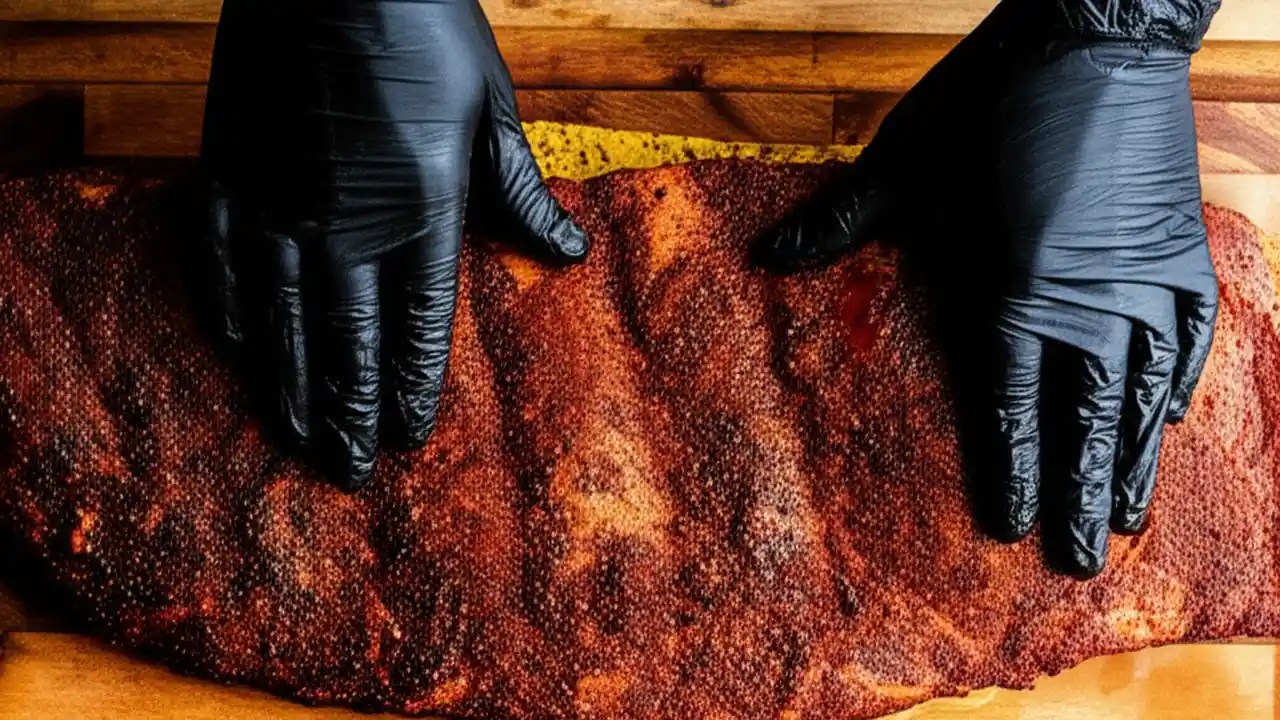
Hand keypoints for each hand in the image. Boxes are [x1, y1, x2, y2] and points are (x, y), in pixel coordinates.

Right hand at [198, 0, 587, 490]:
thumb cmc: (426, 30)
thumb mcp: (492, 110)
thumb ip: (521, 193)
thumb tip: (569, 254)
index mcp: (421, 212)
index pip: (419, 325)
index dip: (415, 388)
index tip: (411, 440)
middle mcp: (345, 223)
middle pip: (347, 341)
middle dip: (351, 412)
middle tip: (349, 474)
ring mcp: (279, 200)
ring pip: (283, 317)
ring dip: (290, 384)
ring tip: (295, 439)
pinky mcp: (230, 169)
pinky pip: (224, 256)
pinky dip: (232, 306)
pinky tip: (240, 347)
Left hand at [752, 7, 1217, 577]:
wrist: (1092, 37)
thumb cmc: (986, 103)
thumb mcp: (899, 164)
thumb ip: (838, 223)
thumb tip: (766, 258)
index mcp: (1009, 291)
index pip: (1009, 407)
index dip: (1008, 471)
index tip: (1008, 528)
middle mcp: (1084, 303)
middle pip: (1083, 422)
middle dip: (1077, 495)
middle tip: (1080, 564)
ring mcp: (1141, 282)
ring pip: (1142, 395)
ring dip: (1134, 459)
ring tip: (1127, 520)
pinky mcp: (1180, 254)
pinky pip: (1189, 339)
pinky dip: (1180, 386)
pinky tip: (1173, 423)